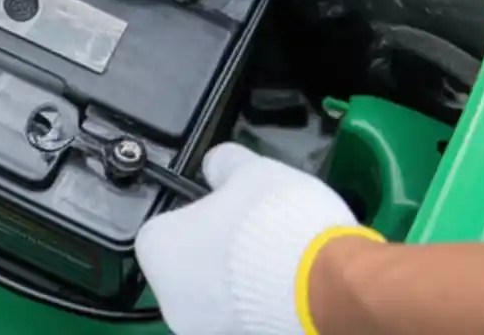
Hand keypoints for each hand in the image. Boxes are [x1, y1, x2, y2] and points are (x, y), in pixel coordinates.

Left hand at [136, 143, 382, 334]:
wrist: (327, 285)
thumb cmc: (273, 222)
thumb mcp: (249, 170)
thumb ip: (223, 164)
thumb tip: (216, 164)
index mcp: (157, 249)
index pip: (165, 229)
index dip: (198, 217)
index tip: (226, 211)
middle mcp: (170, 299)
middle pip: (188, 267)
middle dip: (218, 253)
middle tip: (255, 234)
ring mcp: (204, 331)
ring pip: (217, 298)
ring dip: (239, 282)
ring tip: (279, 260)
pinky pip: (244, 320)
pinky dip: (261, 305)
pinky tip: (289, 288)